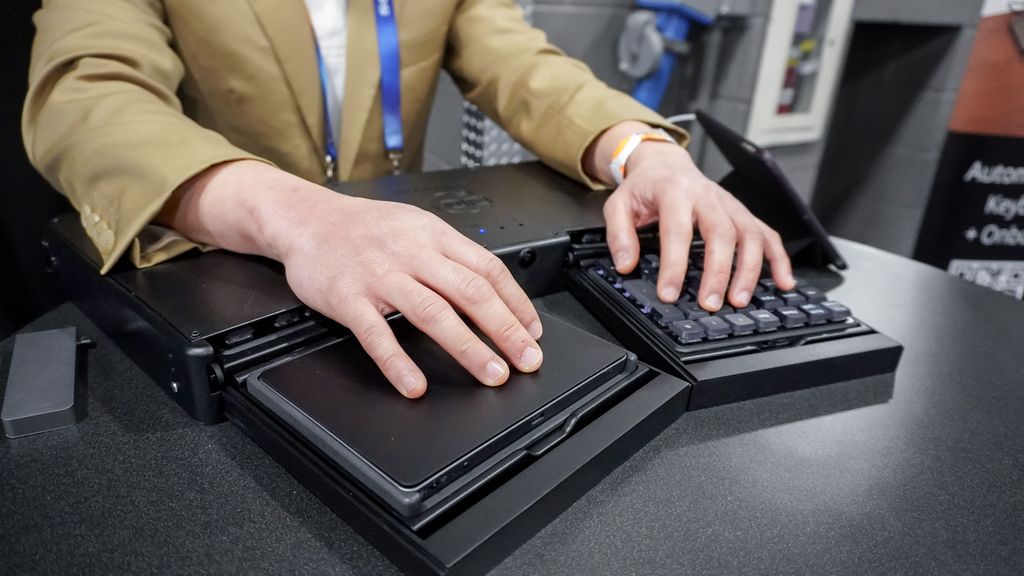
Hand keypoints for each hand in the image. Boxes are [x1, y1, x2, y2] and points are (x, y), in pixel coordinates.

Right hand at [158, 161, 543, 397]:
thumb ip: (450, 256)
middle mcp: (412, 253)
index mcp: (434, 235)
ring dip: (468, 347)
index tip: (533, 332)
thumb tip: (494, 292)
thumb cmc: (363, 229)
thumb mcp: (415, 227)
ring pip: (433, 313)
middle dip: (505, 330)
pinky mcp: (348, 298)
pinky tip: (415, 385)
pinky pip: (377, 334)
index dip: (516, 304)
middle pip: (470, 292)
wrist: (304, 218)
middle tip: (526, 360)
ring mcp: (380, 275)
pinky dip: (398, 363)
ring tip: (491, 374)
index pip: (488, 269)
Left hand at [585, 123, 794, 309]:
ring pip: (750, 235)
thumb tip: (626, 265)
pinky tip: (783, 282)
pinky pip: (768, 234)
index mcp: (675, 192)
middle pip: (722, 233)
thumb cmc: (644, 188)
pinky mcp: (743, 214)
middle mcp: (708, 196)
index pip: (678, 231)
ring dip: (749, 270)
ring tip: (739, 300)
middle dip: (719, 272)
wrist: (665, 165)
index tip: (670, 293)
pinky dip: (779, 259)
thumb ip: (619, 234)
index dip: (674, 265)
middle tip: (710, 303)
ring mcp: (730, 205)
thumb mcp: (618, 204)